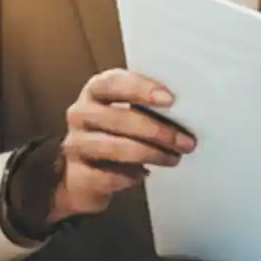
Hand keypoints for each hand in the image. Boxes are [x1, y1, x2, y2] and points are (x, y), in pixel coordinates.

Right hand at [49, 69, 196, 224]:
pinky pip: (109, 176)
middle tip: (185, 142)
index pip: (113, 82)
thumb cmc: (114, 137)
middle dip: (156, 130)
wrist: (82, 177)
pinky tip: (143, 174)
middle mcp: (79, 114)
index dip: (141, 89)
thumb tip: (185, 113)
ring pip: (115, 148)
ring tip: (173, 159)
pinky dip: (131, 176)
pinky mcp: (78, 175)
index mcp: (94, 91)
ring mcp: (75, 145)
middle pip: (118, 118)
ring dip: (151, 154)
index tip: (170, 100)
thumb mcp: (126, 114)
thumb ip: (146, 107)